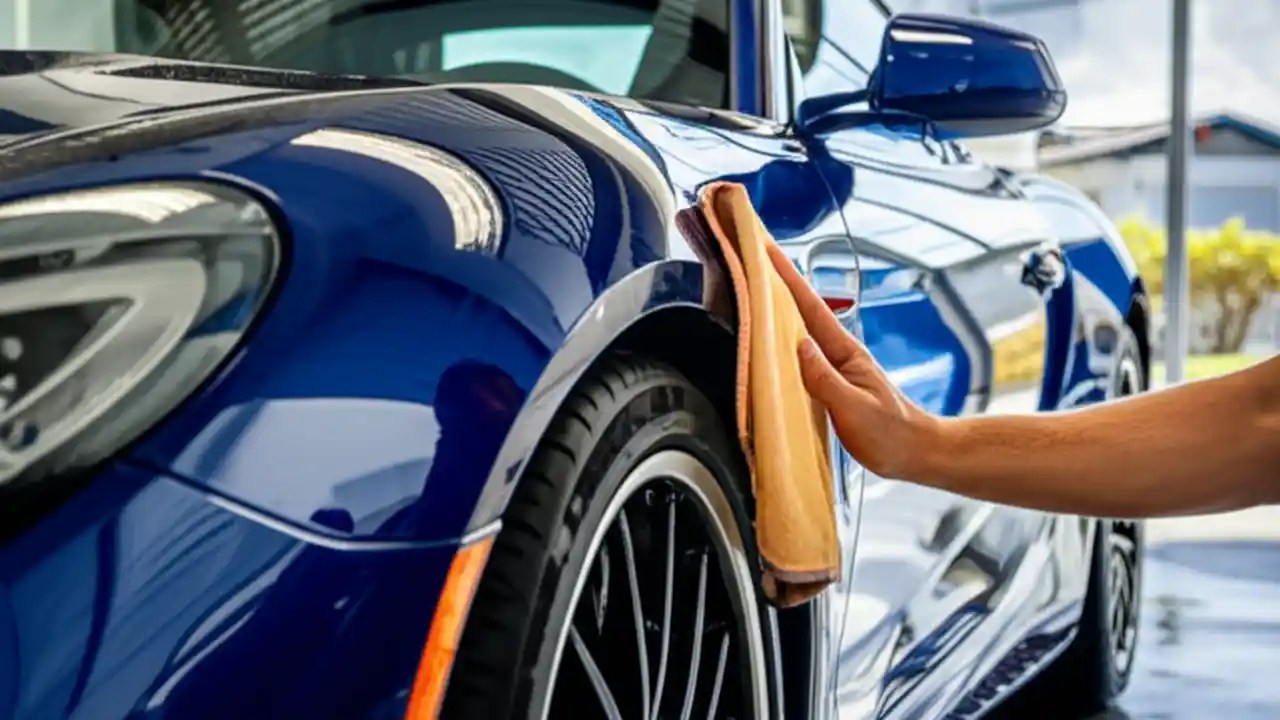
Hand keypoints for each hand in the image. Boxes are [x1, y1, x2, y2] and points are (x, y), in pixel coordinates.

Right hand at [766, 243, 940, 478]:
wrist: (916, 452)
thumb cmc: (891, 434)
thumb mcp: (856, 409)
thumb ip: (825, 379)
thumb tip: (798, 345)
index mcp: (845, 352)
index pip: (811, 308)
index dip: (787, 278)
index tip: (766, 250)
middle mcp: (838, 354)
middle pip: (802, 312)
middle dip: (777, 284)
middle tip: (752, 258)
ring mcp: (834, 368)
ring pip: (799, 332)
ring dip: (777, 310)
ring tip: (752, 290)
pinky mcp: (829, 385)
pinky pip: (799, 357)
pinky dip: (782, 342)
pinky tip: (771, 341)